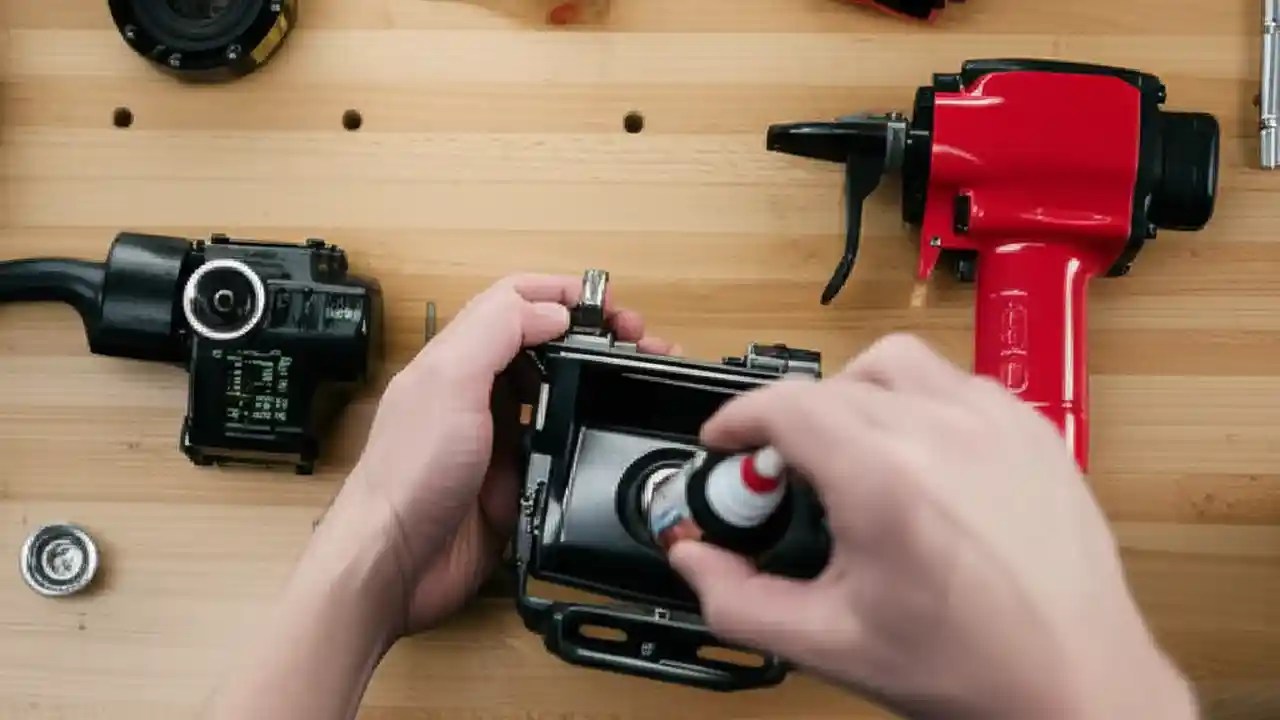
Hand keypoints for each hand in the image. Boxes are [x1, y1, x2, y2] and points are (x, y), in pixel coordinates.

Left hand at [342, 274, 672, 635]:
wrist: (397, 563)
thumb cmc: (411, 471)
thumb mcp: (449, 382)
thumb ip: (497, 332)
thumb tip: (554, 310)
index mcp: (458, 357)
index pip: (513, 301)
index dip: (561, 293)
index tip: (610, 302)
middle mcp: (478, 392)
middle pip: (542, 343)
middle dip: (591, 332)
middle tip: (639, 341)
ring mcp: (498, 437)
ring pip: (556, 391)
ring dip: (595, 378)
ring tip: (638, 378)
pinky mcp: (515, 480)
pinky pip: (559, 446)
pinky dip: (586, 433)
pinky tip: (610, 433)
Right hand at [669, 335, 1195, 719]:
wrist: (1079, 685)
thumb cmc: (972, 667)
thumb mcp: (829, 643)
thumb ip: (739, 599)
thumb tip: (694, 559)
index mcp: (885, 479)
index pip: (784, 404)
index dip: (738, 418)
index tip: (726, 442)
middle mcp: (943, 431)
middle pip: (831, 383)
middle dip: (791, 422)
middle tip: (785, 478)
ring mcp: (996, 422)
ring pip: (895, 363)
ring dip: (854, 394)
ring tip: (851, 451)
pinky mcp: (1033, 429)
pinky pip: (956, 383)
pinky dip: (918, 404)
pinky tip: (919, 459)